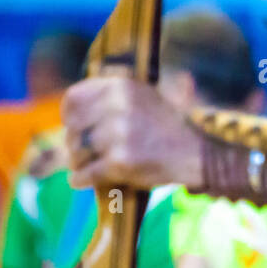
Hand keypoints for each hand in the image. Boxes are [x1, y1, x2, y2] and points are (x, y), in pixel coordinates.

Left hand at [62, 77, 202, 189]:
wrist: (197, 155)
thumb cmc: (167, 129)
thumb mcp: (144, 98)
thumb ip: (111, 98)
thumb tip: (70, 110)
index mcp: (122, 87)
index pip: (74, 98)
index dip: (69, 115)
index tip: (73, 126)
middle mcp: (118, 106)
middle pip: (73, 128)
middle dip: (73, 143)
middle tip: (82, 152)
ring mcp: (119, 134)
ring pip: (77, 152)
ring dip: (77, 163)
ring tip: (87, 166)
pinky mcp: (121, 161)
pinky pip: (86, 173)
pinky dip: (81, 179)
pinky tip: (82, 180)